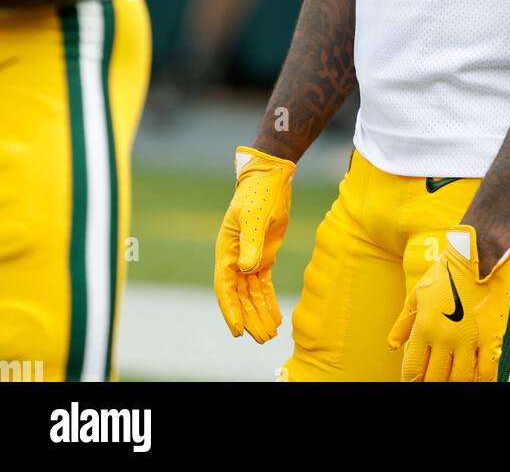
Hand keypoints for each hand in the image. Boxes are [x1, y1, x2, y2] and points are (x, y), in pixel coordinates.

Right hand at [214, 145, 295, 342]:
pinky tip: (275, 317)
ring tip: (269, 335)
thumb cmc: (259, 194)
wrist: (271, 179)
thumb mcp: (255, 216)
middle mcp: (235, 259)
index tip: (238, 330)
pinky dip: (268, 301)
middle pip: (239, 296)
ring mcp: (249, 259)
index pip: (225, 287)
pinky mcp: (263, 257)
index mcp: (226, 251)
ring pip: (251, 294)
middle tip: (261, 338)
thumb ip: (251, 242)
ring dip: (259, 314)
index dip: (230, 309)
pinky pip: (263, 285)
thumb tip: (247, 269)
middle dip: (249, 318)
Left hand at [388, 225, 509, 381]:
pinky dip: (479, 379)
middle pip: (435, 379)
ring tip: (451, 378)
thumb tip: (393, 345)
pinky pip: (486, 371)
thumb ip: (404, 322)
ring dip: (454, 382)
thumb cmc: (449, 268)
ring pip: (460, 379)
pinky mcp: (491, 336)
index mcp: (425, 325)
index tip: (414, 381)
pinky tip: (474, 376)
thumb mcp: (419, 291)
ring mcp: (470, 338)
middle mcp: (445, 335)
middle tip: (432, 380)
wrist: (480, 250)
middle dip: (431, 383)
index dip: (411, 381)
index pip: (413, 369)